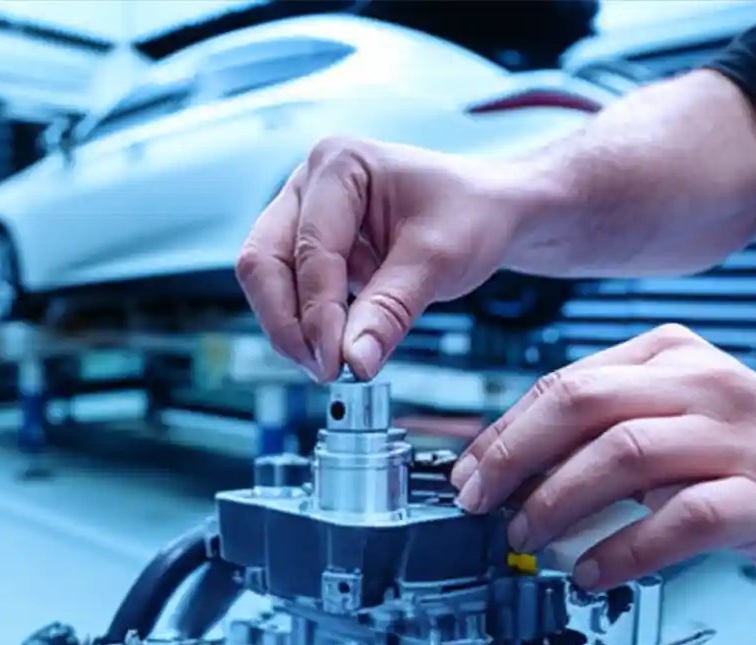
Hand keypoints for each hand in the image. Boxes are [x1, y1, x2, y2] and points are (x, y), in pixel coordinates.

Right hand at [236, 136, 524, 380]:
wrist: (491, 213)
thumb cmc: (471, 214)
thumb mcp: (438, 262)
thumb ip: (390, 311)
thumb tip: (353, 362)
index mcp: (339, 164)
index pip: (310, 248)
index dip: (317, 312)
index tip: (335, 363)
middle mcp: (309, 184)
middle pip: (264, 261)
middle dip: (289, 322)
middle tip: (323, 369)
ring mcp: (302, 215)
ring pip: (267, 280)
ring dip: (293, 327)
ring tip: (334, 363)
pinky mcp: (307, 248)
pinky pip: (287, 292)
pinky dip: (307, 325)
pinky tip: (339, 344)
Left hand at [450, 323, 755, 588]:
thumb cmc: (752, 452)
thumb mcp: (675, 414)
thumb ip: (603, 428)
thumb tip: (512, 468)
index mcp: (669, 354)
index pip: (565, 381)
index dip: (505, 430)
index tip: (467, 472)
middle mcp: (700, 383)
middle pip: (582, 402)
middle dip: (514, 454)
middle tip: (479, 501)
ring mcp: (735, 437)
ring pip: (624, 454)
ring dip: (559, 500)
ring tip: (528, 537)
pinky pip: (680, 518)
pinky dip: (625, 548)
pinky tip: (594, 571)